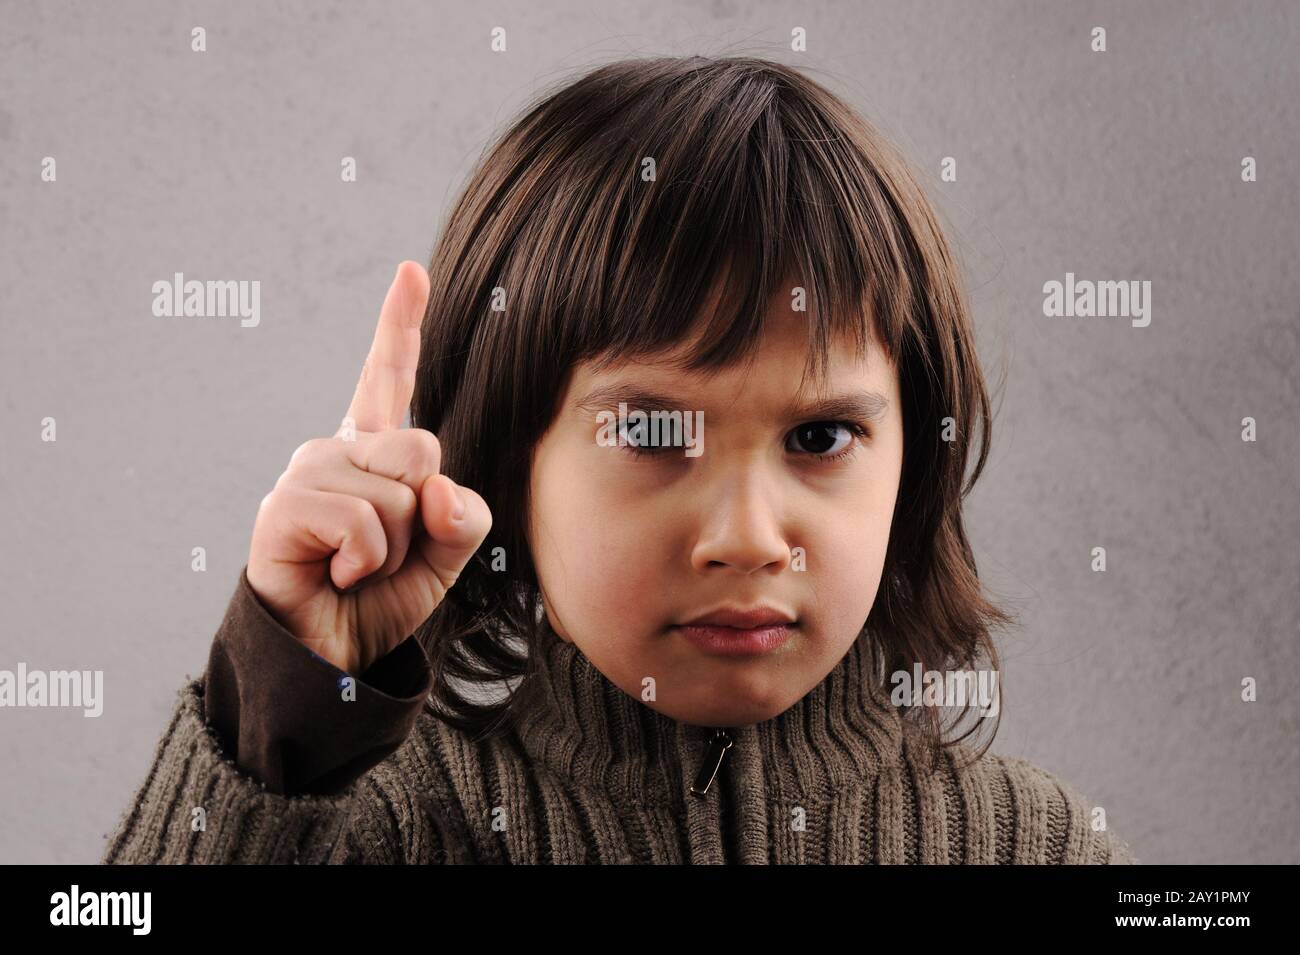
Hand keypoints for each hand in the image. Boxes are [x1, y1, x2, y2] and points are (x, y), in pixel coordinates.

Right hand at [245, 261, 491, 674]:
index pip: (388, 378)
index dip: (399, 324)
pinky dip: (366, 563)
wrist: (331, 655)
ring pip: (397, 495)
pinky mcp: (282, 507)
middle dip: (422, 516)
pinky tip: (336, 576)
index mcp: (373, 451)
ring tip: (357, 568)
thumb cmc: (381, 596)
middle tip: (383, 553)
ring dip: (394, 549)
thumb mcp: (444, 555)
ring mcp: (305, 474)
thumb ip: (463, 517)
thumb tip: (440, 490)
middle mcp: (336, 450)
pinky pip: (363, 523)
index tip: (412, 270)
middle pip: (422, 448)